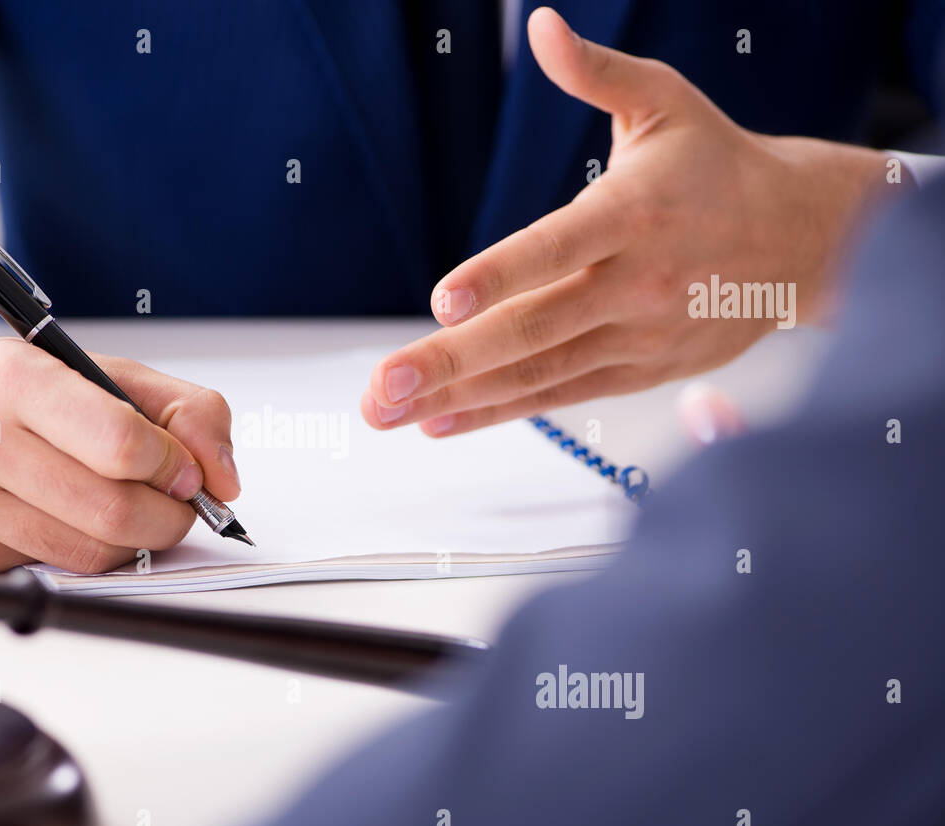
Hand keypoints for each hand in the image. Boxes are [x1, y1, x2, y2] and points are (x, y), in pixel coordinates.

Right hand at [0, 309, 240, 571]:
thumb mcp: (95, 367)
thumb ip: (181, 408)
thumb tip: (223, 479)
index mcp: (15, 382)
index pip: (121, 444)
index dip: (174, 466)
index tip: (184, 469)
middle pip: (112, 513)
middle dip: (167, 517)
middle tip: (173, 503)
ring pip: (86, 554)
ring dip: (128, 541)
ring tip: (121, 506)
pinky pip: (47, 572)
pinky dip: (75, 553)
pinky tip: (60, 516)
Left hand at [364, 6, 891, 437]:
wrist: (807, 240)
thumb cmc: (720, 166)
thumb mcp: (666, 103)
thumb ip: (596, 72)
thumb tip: (540, 26)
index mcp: (635, 211)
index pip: (557, 247)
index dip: (500, 275)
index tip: (444, 301)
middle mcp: (636, 281)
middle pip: (534, 327)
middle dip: (451, 361)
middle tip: (383, 388)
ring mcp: (637, 334)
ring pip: (538, 373)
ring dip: (459, 398)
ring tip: (390, 413)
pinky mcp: (640, 371)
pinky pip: (560, 396)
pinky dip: (499, 411)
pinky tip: (440, 422)